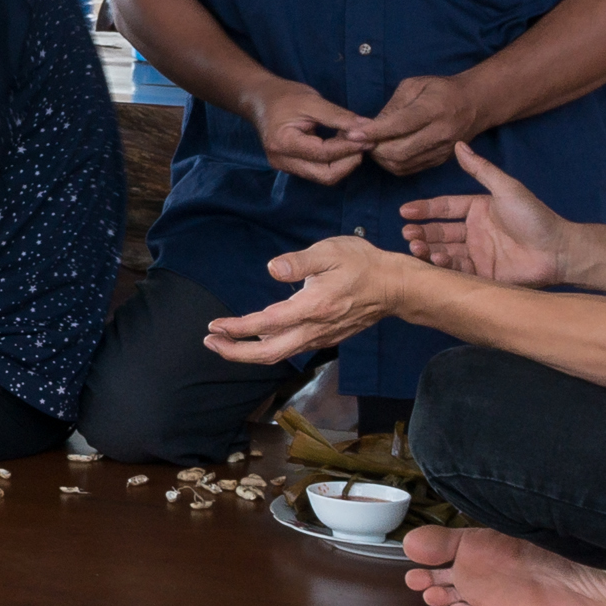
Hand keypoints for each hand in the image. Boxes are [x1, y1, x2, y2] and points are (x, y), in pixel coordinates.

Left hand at [203, 236, 406, 368]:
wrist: (396, 287)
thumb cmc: (363, 264)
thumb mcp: (330, 252)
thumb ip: (300, 262)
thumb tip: (273, 268)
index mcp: (313, 307)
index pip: (267, 325)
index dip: (238, 329)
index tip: (214, 326)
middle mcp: (315, 328)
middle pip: (269, 353)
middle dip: (235, 352)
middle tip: (210, 342)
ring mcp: (321, 336)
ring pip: (280, 353)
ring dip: (249, 352)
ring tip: (224, 342)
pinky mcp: (326, 336)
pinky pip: (291, 348)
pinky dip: (267, 347)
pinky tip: (255, 337)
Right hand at [242, 76, 376, 186]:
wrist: (260, 99)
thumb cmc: (284, 96)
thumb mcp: (312, 101)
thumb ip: (339, 116)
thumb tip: (366, 128)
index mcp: (283, 143)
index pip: (324, 154)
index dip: (349, 147)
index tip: (369, 137)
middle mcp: (282, 161)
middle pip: (325, 175)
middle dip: (349, 162)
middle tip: (364, 143)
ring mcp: (285, 166)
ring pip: (324, 177)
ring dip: (343, 163)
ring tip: (353, 142)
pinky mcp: (292, 166)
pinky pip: (318, 171)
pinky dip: (335, 162)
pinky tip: (341, 145)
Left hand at [352, 67, 488, 174]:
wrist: (475, 104)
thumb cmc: (441, 90)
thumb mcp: (415, 85)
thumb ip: (393, 106)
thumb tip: (370, 126)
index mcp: (434, 109)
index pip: (400, 125)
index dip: (374, 132)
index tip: (351, 134)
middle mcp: (440, 133)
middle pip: (399, 151)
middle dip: (373, 148)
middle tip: (358, 139)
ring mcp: (442, 150)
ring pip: (402, 164)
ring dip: (380, 157)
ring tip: (370, 144)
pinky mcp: (440, 161)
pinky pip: (409, 169)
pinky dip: (392, 163)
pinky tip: (385, 151)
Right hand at [401, 143, 574, 287]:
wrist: (558, 251)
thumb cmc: (534, 216)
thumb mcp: (506, 188)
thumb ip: (481, 169)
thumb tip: (458, 144)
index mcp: (478, 210)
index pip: (444, 208)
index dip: (425, 209)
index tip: (405, 211)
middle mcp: (474, 232)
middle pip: (440, 231)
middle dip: (421, 232)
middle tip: (407, 232)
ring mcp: (478, 254)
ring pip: (444, 250)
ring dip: (428, 249)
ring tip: (416, 247)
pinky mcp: (483, 275)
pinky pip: (458, 270)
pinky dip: (444, 266)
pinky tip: (436, 260)